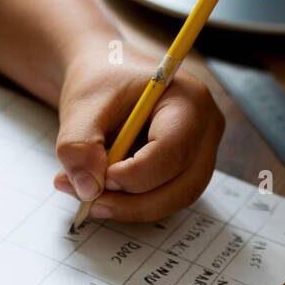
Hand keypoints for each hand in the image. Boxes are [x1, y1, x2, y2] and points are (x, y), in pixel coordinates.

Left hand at [53, 51, 224, 221]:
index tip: (96, 180)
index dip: (133, 176)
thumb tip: (88, 190)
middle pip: (183, 185)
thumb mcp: (80, 106)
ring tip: (90, 197)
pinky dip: (134, 204)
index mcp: (189, 100)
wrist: (104, 75)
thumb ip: (79, 146)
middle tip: (90, 203)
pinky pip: (167, 198)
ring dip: (132, 208)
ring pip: (176, 199)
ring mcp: (201, 151)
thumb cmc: (99, 83)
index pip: (172, 152)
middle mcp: (206, 128)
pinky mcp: (188, 168)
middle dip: (134, 203)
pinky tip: (104, 192)